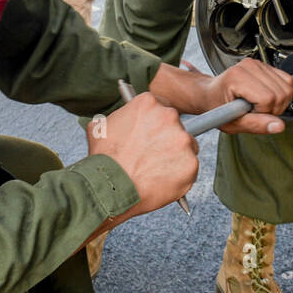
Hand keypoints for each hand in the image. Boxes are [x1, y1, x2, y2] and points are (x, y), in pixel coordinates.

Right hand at [87, 92, 197, 218]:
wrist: (111, 188)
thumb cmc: (104, 159)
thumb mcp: (101, 127)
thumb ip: (119, 118)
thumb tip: (121, 119)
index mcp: (148, 103)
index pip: (160, 106)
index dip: (155, 122)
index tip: (152, 131)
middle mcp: (169, 117)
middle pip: (176, 125)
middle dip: (166, 138)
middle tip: (153, 153)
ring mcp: (182, 140)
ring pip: (186, 147)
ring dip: (175, 156)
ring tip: (156, 169)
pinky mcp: (191, 164)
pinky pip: (189, 168)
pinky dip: (179, 175)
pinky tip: (162, 180)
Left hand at [196, 59, 292, 134]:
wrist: (211, 94)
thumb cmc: (217, 107)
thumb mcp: (233, 123)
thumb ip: (256, 125)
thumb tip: (278, 126)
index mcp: (237, 77)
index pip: (268, 98)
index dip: (264, 112)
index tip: (251, 114)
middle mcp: (248, 66)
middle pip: (281, 92)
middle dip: (274, 108)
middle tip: (257, 112)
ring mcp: (257, 63)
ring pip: (287, 86)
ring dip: (278, 101)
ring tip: (261, 105)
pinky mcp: (265, 65)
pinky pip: (287, 80)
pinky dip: (282, 93)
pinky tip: (267, 98)